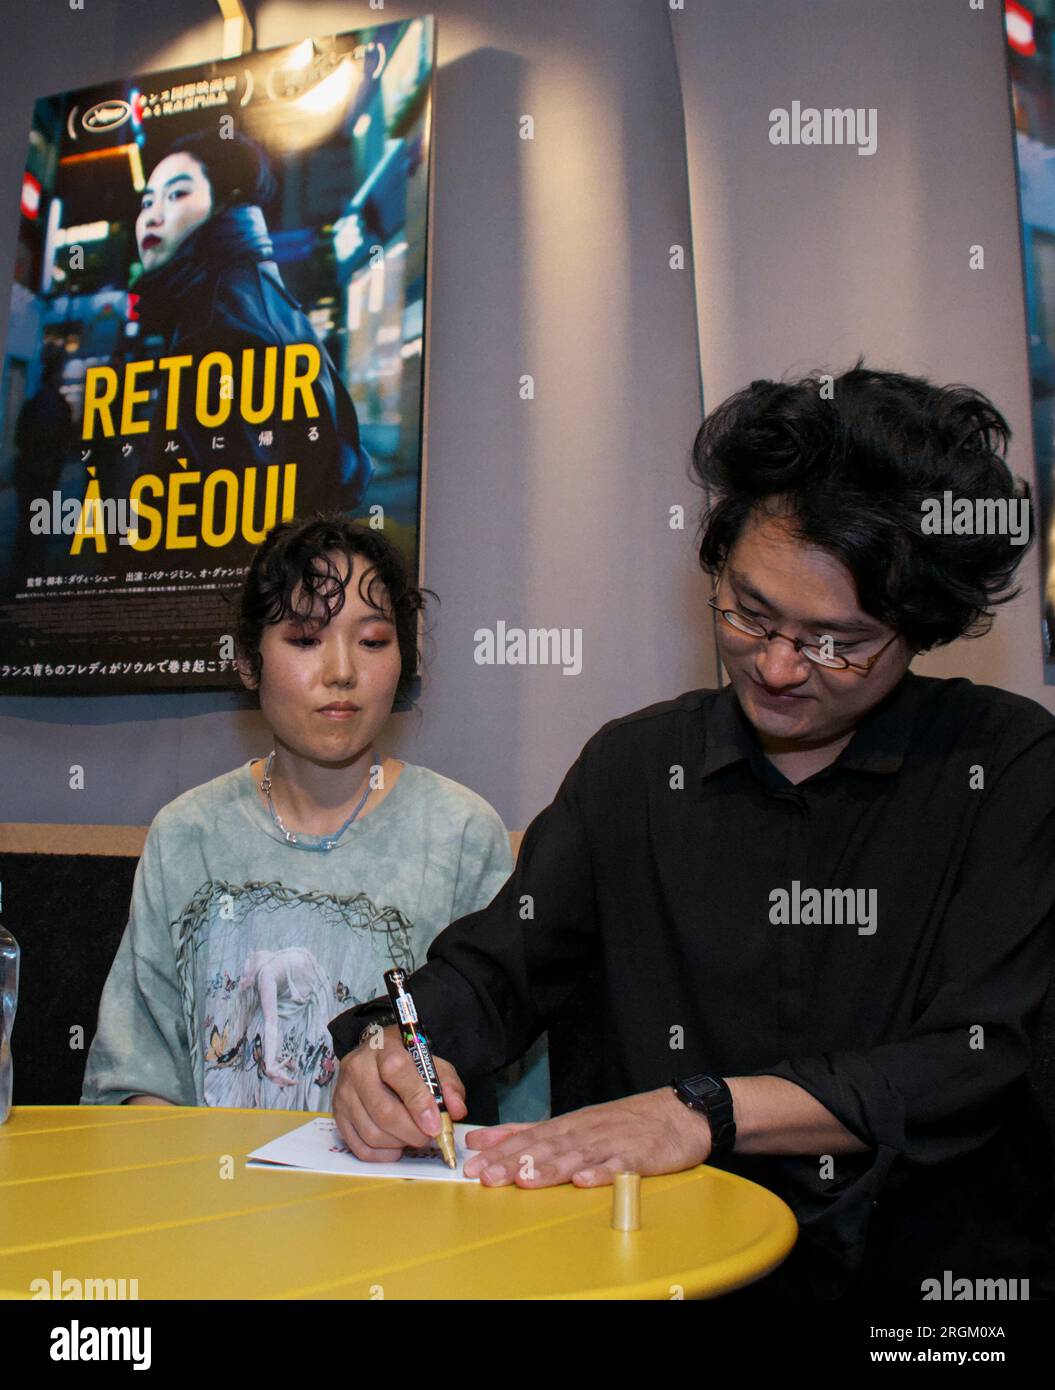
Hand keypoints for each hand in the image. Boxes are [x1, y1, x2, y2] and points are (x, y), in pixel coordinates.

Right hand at [332, 1025, 467, 1160]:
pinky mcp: (337, 1114)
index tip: (435, 1124)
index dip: (418, 1101)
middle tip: (429, 1137)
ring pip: (371, 1132)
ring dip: (399, 1143)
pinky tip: (396, 1146)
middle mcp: (357, 1068)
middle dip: (412, 1131)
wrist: (376, 1054)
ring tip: (414, 1138)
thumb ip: (448, 1085)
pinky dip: (382, 1154)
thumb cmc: (407, 1060)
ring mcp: (343, 1093)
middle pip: (383, 1110)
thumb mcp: (432, 1062)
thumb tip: (456, 1111)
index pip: (397, 1071)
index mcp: (383, 1048)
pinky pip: (358, 1146)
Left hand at [462, 1086, 711, 1186]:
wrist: (677, 1114)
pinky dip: (600, 1174)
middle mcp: (585, 1131)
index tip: (473, 1160)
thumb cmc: (624, 1122)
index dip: (500, 1148)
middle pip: (545, 1147)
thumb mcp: (578, 1122)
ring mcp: (610, 1143)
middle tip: (487, 1176)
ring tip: (525, 1180)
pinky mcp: (637, 1157)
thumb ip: (537, 1131)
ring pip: (575, 1157)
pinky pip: (617, 1167)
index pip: (529, 1135)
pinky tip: (584, 1182)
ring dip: (549, 1169)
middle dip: (514, 1162)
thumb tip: (493, 1137)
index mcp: (570, 1124)